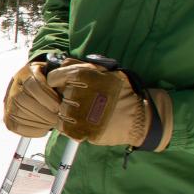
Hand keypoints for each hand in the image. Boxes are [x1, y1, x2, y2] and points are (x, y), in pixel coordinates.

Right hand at [1, 57, 62, 137]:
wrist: (30, 89)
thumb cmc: (48, 84)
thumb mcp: (54, 75)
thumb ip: (60, 79)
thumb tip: (70, 90)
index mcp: (25, 73)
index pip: (31, 85)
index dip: (45, 97)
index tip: (58, 106)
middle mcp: (13, 87)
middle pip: (23, 100)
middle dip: (43, 112)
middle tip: (57, 118)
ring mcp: (8, 103)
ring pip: (19, 114)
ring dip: (39, 122)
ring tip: (52, 123)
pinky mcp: (8, 118)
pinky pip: (17, 126)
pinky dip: (32, 130)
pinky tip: (43, 129)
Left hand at [48, 60, 172, 150]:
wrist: (138, 119)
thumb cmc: (124, 93)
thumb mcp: (109, 72)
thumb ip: (85, 66)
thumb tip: (64, 62)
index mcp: (85, 77)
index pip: (55, 76)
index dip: (56, 79)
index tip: (59, 82)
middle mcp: (79, 94)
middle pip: (59, 93)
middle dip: (67, 95)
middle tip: (81, 99)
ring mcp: (78, 114)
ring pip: (61, 110)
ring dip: (69, 110)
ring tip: (85, 110)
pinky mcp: (80, 131)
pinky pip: (63, 126)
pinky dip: (68, 124)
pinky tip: (80, 121)